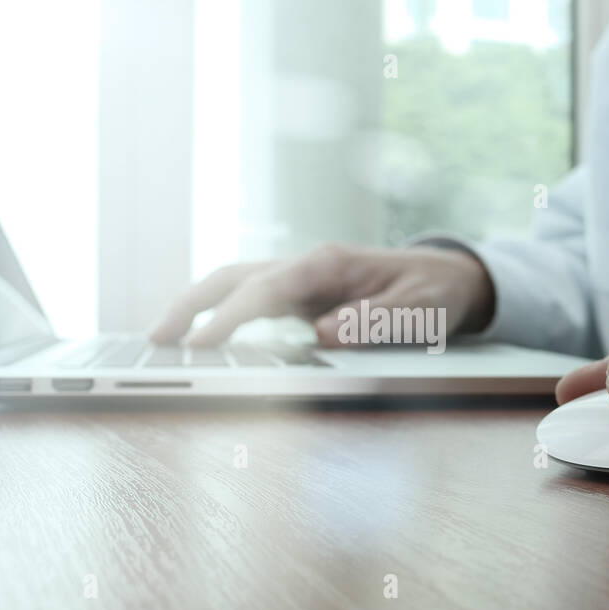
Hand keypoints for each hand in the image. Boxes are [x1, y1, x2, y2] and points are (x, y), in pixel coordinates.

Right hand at [149, 243, 494, 346]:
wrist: (452, 275)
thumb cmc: (433, 291)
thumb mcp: (415, 311)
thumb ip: (369, 322)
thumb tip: (319, 336)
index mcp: (328, 264)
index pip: (264, 291)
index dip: (229, 319)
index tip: (202, 345)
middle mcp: (306, 266)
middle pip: (232, 277)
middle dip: (191, 305)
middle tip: (157, 339)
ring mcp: (301, 279)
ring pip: (235, 285)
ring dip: (197, 308)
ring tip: (165, 340)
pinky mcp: (302, 295)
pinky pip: (252, 301)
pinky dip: (221, 315)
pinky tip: (203, 338)